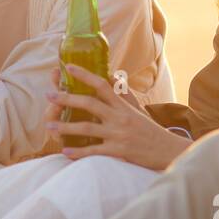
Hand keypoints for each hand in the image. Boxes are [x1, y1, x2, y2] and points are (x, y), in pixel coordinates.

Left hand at [44, 63, 189, 170]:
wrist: (168, 150)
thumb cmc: (150, 130)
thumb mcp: (137, 110)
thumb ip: (123, 96)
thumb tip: (113, 78)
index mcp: (123, 105)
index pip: (102, 84)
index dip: (84, 74)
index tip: (67, 67)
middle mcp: (119, 117)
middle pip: (89, 103)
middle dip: (66, 99)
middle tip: (49, 95)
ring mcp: (118, 134)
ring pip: (86, 128)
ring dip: (65, 127)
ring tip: (49, 126)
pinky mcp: (119, 151)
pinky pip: (94, 151)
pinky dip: (78, 152)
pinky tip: (65, 151)